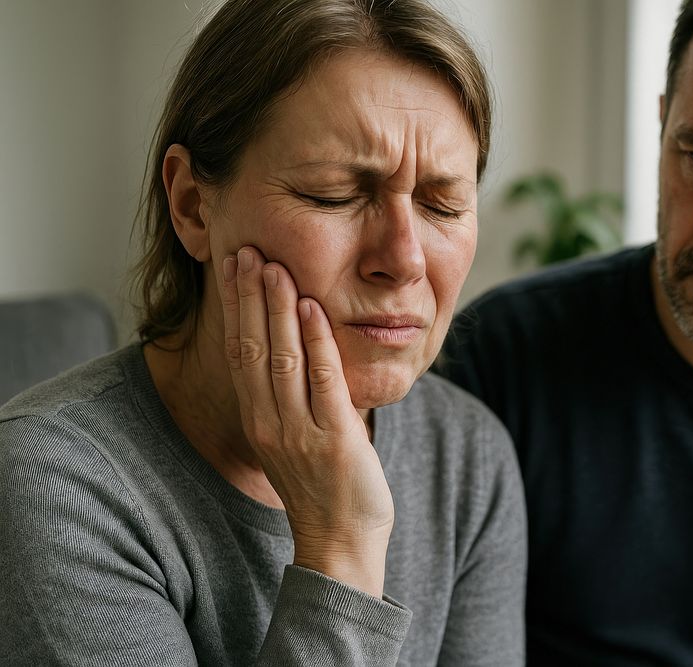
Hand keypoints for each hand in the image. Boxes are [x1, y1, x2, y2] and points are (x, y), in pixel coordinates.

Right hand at [221, 245, 394, 595]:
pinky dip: (316, 342)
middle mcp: (271, 423)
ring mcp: (300, 432)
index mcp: (260, 420)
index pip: (240, 353)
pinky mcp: (335, 439)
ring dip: (277, 309)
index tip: (235, 268)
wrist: (341, 542)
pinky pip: (323, 381)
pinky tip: (311, 308)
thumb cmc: (324, 488)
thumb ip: (289, 398)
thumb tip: (293, 351)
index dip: (236, 308)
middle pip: (253, 348)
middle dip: (250, 297)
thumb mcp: (294, 440)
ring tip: (274, 266)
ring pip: (283, 358)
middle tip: (247, 250)